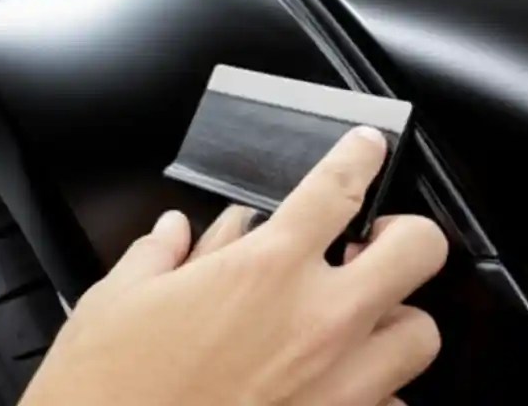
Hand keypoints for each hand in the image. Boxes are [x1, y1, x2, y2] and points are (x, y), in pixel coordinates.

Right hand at [20, 126, 448, 405]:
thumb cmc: (106, 394)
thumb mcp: (117, 302)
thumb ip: (157, 256)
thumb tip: (175, 235)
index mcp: (264, 272)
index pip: (339, 189)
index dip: (360, 156)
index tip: (366, 149)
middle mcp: (317, 323)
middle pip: (417, 251)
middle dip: (405, 234)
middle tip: (372, 239)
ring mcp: (339, 385)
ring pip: (421, 334)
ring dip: (396, 317)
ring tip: (360, 315)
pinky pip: (393, 404)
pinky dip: (376, 389)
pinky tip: (338, 382)